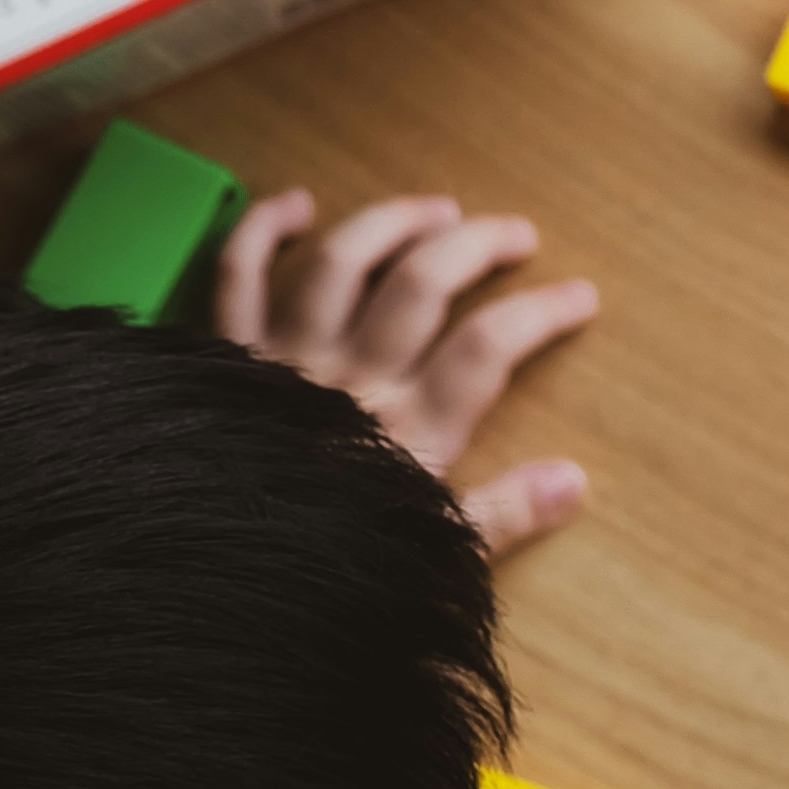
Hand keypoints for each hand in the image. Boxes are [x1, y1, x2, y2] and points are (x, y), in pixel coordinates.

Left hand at [212, 191, 597, 555]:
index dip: (541, 312)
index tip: (580, 295)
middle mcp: (352, 379)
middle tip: (517, 234)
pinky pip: (239, 277)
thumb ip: (500, 518)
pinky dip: (261, 230)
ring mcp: (288, 360)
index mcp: (409, 428)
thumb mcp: (428, 563)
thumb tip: (572, 481)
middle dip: (478, 246)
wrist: (208, 583)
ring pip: (343, 264)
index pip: (489, 347)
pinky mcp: (229, 358)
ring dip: (393, 224)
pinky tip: (296, 204)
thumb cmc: (321, 571)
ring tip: (435, 210)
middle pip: (423, 284)